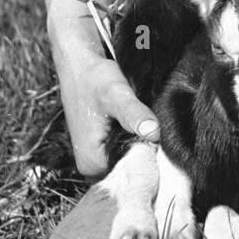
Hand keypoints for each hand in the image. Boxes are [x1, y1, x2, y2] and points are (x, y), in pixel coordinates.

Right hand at [62, 52, 158, 178]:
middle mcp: (90, 168)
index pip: (133, 171)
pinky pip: (122, 154)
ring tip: (144, 125)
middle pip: (130, 168)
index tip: (159, 136)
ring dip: (140, 146)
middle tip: (152, 127)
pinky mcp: (99, 152)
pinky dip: (133, 143)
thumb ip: (134, 114)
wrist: (79, 67)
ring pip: (128, 160)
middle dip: (146, 151)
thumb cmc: (95, 78)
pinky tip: (137, 127)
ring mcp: (94, 162)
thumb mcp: (117, 94)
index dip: (150, 154)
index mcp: (91, 163)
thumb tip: (154, 134)